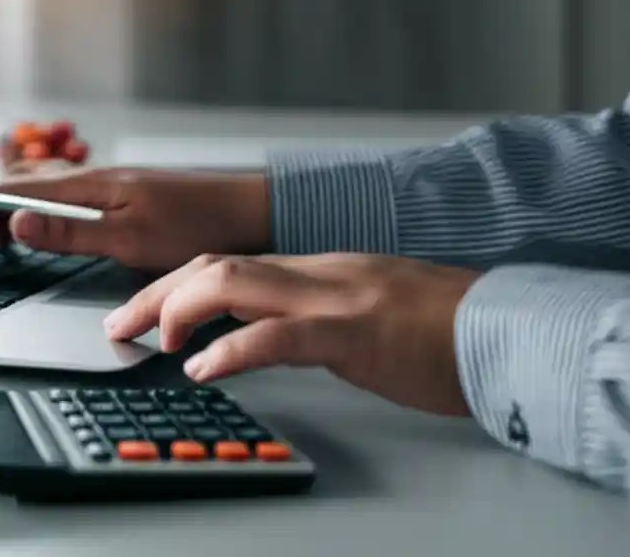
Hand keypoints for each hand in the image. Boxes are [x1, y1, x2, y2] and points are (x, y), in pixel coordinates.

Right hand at [0, 168, 270, 272]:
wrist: (248, 210)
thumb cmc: (198, 225)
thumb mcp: (130, 239)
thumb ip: (70, 233)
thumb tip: (14, 224)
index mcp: (84, 187)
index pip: (4, 195)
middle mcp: (87, 178)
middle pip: (9, 186)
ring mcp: (101, 184)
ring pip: (31, 189)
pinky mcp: (116, 194)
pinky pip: (55, 197)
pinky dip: (28, 212)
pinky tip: (35, 233)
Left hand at [105, 253, 481, 415]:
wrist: (510, 331)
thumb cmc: (447, 330)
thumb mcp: (369, 313)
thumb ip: (319, 316)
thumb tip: (269, 332)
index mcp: (318, 271)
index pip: (229, 262)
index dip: (175, 284)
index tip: (142, 311)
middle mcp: (317, 273)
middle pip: (214, 264)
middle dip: (157, 293)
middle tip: (119, 326)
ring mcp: (336, 297)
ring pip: (235, 281)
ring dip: (181, 308)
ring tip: (152, 339)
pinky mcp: (356, 333)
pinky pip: (279, 334)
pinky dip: (232, 348)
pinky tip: (204, 367)